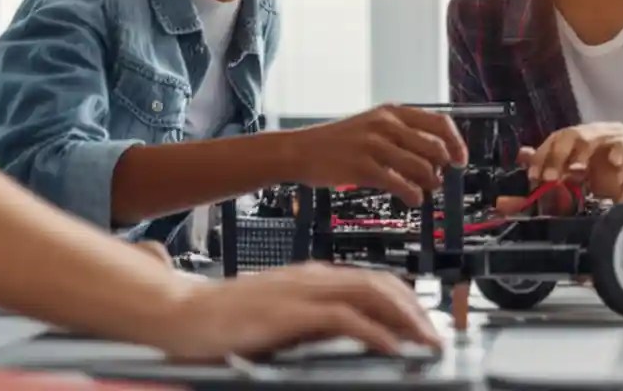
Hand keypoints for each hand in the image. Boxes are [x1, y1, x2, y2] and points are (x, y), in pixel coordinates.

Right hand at [150, 262, 439, 361]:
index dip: (407, 300)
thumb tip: (355, 334)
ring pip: (370, 295)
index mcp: (313, 277)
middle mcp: (313, 277)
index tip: (426, 322)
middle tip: (438, 335)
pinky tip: (390, 346)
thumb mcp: (283, 315)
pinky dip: (373, 331)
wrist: (185, 313)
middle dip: (416, 309)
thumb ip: (316, 319)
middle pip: (380, 283)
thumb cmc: (229, 319)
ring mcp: (301, 292)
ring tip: (426, 341)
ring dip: (405, 319)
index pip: (373, 280)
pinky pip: (343, 318)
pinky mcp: (289, 312)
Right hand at [287, 104, 467, 204]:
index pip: (438, 122)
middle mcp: (385, 124)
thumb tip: (435, 155)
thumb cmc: (337, 141)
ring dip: (429, 183)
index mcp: (391, 112)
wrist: (300, 150)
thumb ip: (401, 134)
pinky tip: (412, 199)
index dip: (455, 142)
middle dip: (442, 167)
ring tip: (424, 190)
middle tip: (439, 179)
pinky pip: (401, 184)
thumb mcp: (371, 124)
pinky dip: (413, 195)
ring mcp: (374, 145)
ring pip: (421, 167)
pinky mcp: (363, 168)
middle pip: (434, 147)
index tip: (460, 159)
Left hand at [517, 123, 622, 203]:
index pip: (555, 140)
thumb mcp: (585, 183)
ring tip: (573, 171)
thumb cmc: (621, 182)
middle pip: (569, 135)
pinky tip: (613, 161)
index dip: (541, 155)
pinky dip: (618, 150)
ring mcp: (617, 138)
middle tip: (548, 178)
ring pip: (592, 135)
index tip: (533, 176)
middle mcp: (597, 135)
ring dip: (579, 153)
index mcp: (582, 142)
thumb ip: (554, 174)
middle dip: (555, 156)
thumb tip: (523, 159)